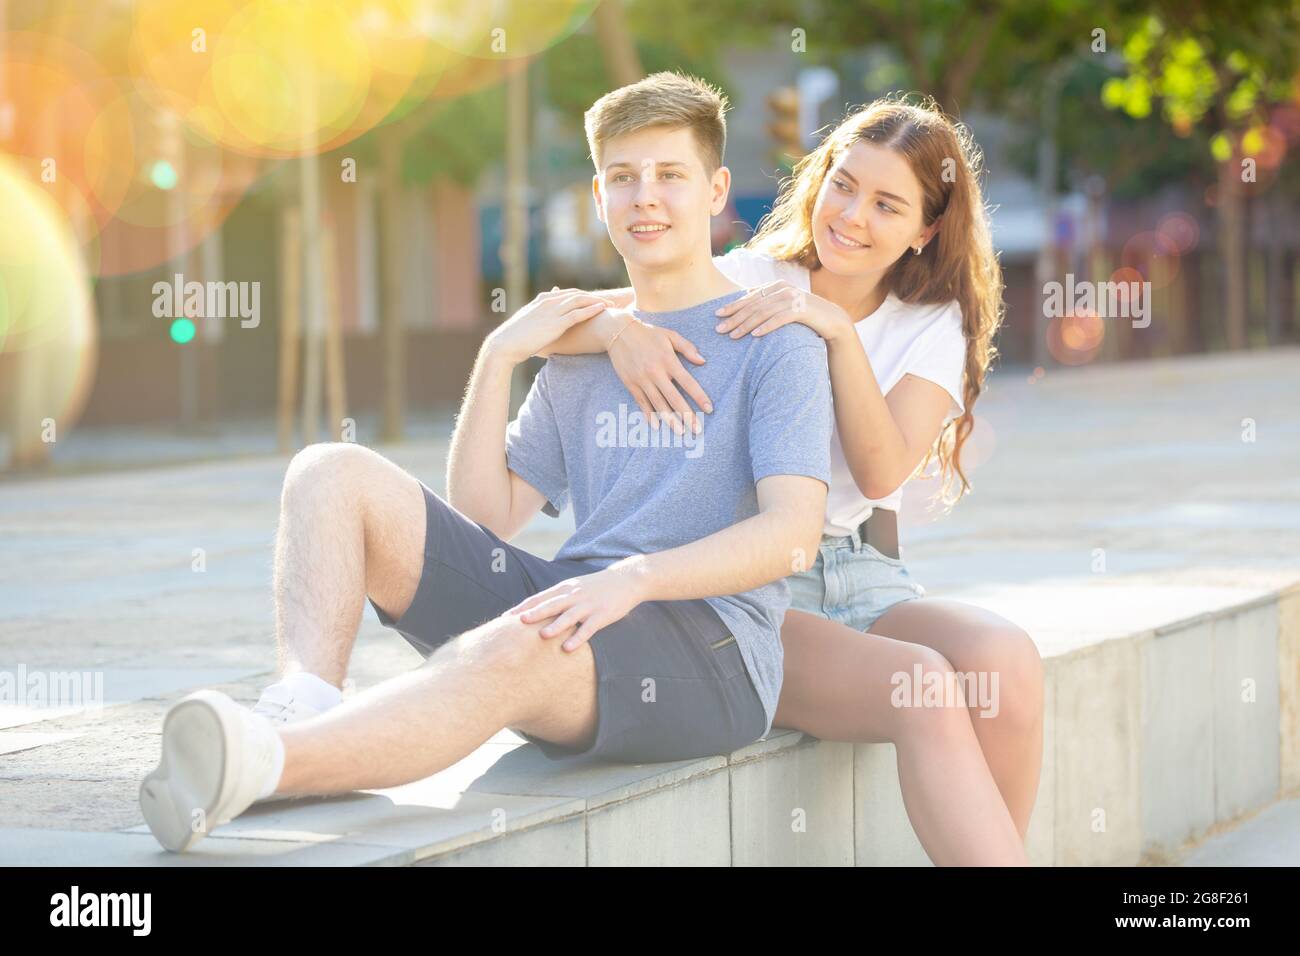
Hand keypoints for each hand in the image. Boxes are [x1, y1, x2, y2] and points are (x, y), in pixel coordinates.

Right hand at [485, 289, 613, 364]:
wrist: (505, 345)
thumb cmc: (516, 337)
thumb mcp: (528, 322)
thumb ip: (539, 315)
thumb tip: (545, 319)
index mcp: (542, 300)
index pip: (568, 293)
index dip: (584, 296)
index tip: (597, 300)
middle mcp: (548, 301)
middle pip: (577, 294)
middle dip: (594, 297)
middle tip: (610, 301)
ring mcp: (552, 311)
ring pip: (579, 300)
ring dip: (597, 301)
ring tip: (612, 305)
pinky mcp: (555, 323)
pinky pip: (577, 313)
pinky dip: (592, 310)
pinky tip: (603, 310)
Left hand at [505, 560, 649, 651]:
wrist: (626, 579)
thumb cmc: (596, 586)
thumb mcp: (574, 586)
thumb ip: (557, 597)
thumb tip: (534, 609)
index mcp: (565, 588)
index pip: (540, 597)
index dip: (523, 606)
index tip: (506, 616)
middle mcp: (574, 595)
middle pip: (551, 604)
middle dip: (534, 613)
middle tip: (517, 622)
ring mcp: (588, 605)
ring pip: (569, 616)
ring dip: (556, 625)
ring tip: (542, 635)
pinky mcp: (602, 615)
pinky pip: (588, 628)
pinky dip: (578, 638)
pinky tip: (569, 648)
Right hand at [606, 312, 712, 435]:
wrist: (618, 332)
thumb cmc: (648, 334)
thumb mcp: (670, 335)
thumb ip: (687, 348)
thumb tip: (703, 361)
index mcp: (668, 360)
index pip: (688, 382)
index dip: (699, 396)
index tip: (709, 409)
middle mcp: (656, 372)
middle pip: (674, 398)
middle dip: (687, 415)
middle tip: (697, 430)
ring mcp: (642, 379)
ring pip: (658, 403)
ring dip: (670, 420)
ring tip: (680, 432)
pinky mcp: (630, 383)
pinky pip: (641, 402)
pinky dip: (649, 414)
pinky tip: (656, 425)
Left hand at [713, 280, 851, 341]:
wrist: (832, 320)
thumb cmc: (804, 315)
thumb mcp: (784, 305)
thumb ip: (767, 300)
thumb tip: (746, 295)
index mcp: (776, 286)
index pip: (749, 297)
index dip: (732, 306)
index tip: (717, 315)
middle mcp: (783, 289)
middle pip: (753, 305)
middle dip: (734, 317)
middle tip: (719, 328)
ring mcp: (793, 299)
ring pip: (764, 312)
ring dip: (746, 324)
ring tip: (733, 335)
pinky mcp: (802, 310)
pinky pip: (780, 319)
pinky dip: (767, 327)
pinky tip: (755, 335)